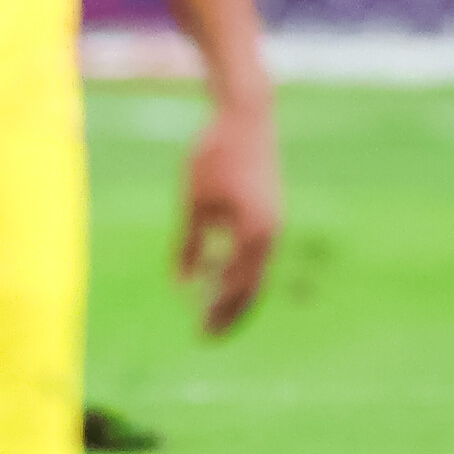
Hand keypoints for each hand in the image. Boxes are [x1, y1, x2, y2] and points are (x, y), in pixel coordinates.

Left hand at [176, 85, 280, 335]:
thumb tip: (181, 284)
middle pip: (251, 286)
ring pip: (255, 271)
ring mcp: (272, 223)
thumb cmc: (215, 154)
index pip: (236, 286)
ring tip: (210, 313)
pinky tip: (216, 274)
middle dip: (229, 313)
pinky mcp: (268, 213)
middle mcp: (269, 233)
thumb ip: (189, 244)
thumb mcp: (194, 201)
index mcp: (253, 233)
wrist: (246, 116)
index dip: (218, 312)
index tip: (201, 333)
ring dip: (235, 294)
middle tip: (207, 337)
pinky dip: (239, 270)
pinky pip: (255, 253)